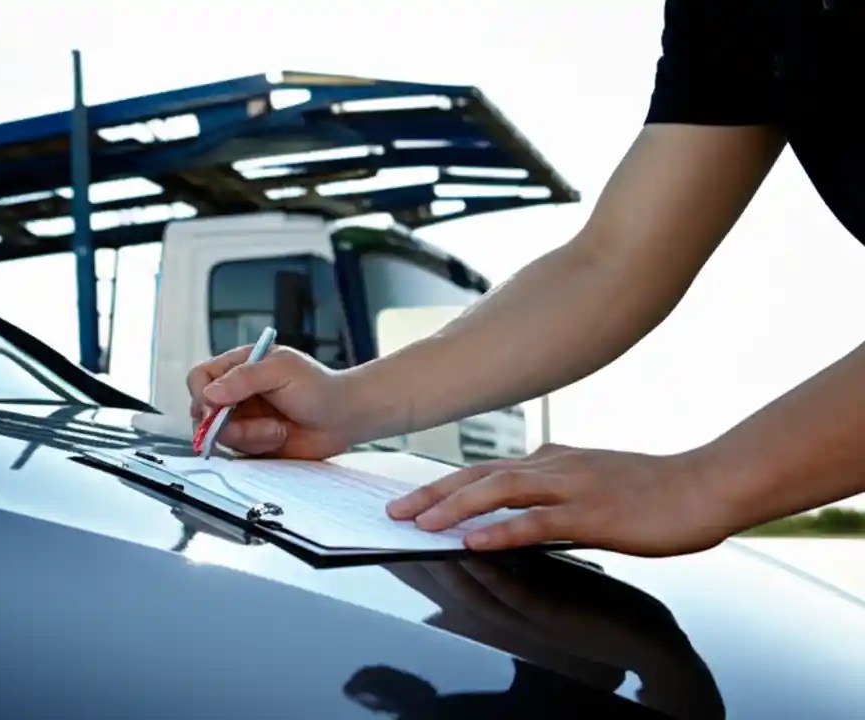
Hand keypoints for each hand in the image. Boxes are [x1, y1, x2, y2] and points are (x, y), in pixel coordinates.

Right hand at [187, 345, 356, 458]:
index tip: (214, 409)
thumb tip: (210, 393)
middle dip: (223, 423)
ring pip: (220, 434)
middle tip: (245, 426)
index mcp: (239, 366)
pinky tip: (279, 435)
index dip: (201, 395)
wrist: (344, 418)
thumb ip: (244, 378)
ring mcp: (243, 418)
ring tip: (276, 428)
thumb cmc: (319, 387)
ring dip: (248, 435)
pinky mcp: (252, 441)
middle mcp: (236, 392)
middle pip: (203, 410)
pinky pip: (239, 450)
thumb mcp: (282, 370)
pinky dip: (259, 445)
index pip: (200, 378)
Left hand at [385, 443, 732, 556]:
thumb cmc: (654, 489)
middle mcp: (554, 466)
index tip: (411, 498)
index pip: (484, 470)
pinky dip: (500, 530)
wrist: (706, 486)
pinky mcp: (592, 514)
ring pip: (498, 492)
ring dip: (455, 508)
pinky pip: (536, 522)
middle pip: (479, 476)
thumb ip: (554, 486)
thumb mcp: (592, 479)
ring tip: (422, 523)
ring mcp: (572, 487)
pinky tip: (474, 540)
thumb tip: (519, 504)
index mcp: (552, 459)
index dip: (444, 484)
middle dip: (433, 494)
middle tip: (396, 510)